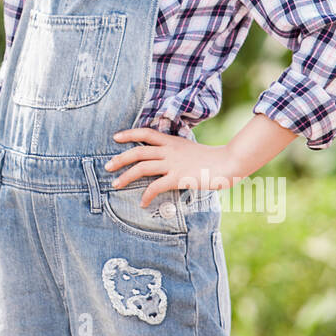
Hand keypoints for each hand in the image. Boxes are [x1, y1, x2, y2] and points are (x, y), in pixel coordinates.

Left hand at [105, 126, 239, 206]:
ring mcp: (173, 164)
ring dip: (126, 177)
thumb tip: (167, 160)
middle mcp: (169, 150)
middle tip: (107, 167)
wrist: (228, 162)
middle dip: (120, 159)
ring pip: (142, 167)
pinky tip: (142, 203)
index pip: (146, 133)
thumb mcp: (191, 149)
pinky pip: (156, 187)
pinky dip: (146, 195)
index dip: (129, 134)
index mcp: (172, 141)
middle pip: (138, 151)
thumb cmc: (213, 158)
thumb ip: (177, 152)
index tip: (116, 137)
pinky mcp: (178, 178)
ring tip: (115, 185)